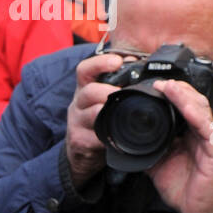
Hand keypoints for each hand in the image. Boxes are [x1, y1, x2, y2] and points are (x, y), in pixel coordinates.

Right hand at [65, 52, 123, 186]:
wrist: (83, 150)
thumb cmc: (100, 117)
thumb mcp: (105, 96)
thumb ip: (119, 79)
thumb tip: (135, 61)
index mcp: (86, 87)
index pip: (85, 69)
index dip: (100, 63)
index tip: (117, 62)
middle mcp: (79, 102)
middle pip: (88, 91)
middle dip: (106, 91)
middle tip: (120, 93)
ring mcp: (77, 122)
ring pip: (91, 114)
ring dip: (106, 112)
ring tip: (120, 113)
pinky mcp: (79, 140)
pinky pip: (93, 137)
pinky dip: (106, 137)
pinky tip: (115, 136)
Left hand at [145, 80, 212, 212]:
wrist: (195, 212)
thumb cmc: (182, 189)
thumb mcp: (158, 166)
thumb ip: (148, 151)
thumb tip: (129, 142)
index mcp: (189, 135)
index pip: (183, 107)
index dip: (171, 95)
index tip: (154, 87)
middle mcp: (202, 134)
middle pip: (194, 103)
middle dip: (177, 90)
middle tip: (160, 83)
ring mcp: (211, 141)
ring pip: (201, 111)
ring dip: (185, 97)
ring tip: (171, 88)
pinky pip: (208, 130)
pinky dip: (196, 117)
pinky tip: (186, 109)